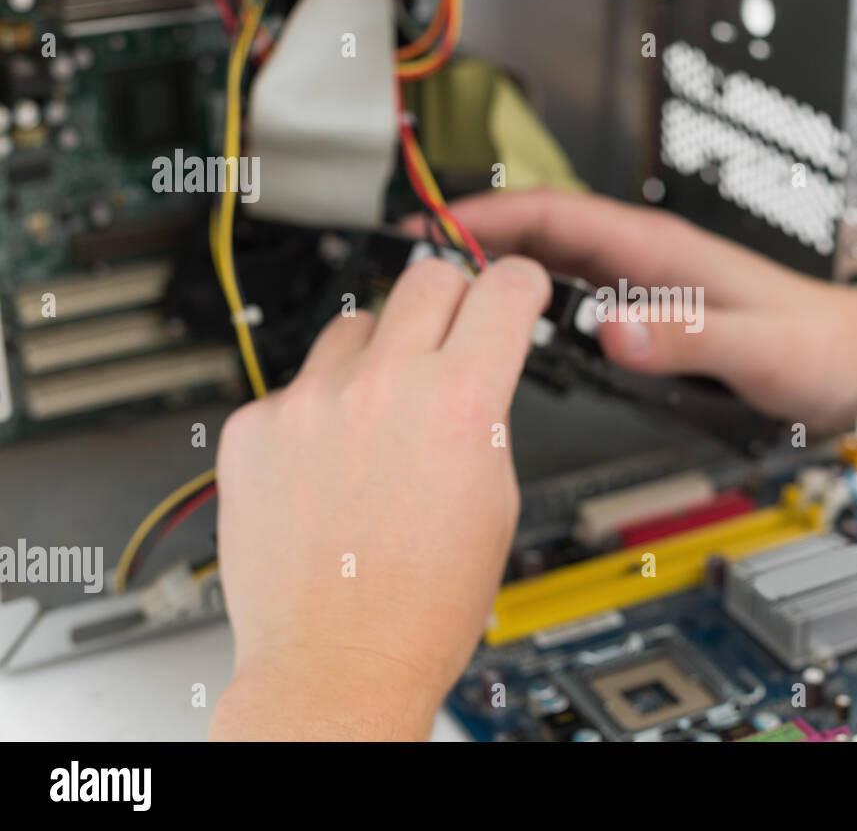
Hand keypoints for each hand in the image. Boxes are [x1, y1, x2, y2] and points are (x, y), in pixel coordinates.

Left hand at [209, 256, 550, 739]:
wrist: (338, 661)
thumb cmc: (422, 604)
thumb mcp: (496, 499)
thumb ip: (484, 414)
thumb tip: (473, 372)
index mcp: (460, 402)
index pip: (505, 287)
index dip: (520, 284)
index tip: (513, 292)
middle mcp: (383, 386)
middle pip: (426, 278)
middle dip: (452, 301)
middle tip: (449, 339)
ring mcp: (310, 402)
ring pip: (355, 324)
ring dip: (377, 354)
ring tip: (379, 417)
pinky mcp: (254, 427)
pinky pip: (297, 385)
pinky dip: (319, 411)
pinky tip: (327, 464)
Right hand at [446, 190, 856, 428]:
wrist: (855, 358)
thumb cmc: (816, 345)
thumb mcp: (753, 349)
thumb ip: (684, 338)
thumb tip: (611, 329)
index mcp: (661, 250)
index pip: (557, 214)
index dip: (488, 215)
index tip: (432, 229)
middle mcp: (649, 257)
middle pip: (542, 229)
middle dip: (474, 237)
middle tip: (412, 263)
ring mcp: (648, 280)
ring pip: (554, 259)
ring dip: (498, 266)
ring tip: (443, 290)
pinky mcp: (654, 306)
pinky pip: (577, 291)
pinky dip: (532, 297)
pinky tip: (512, 321)